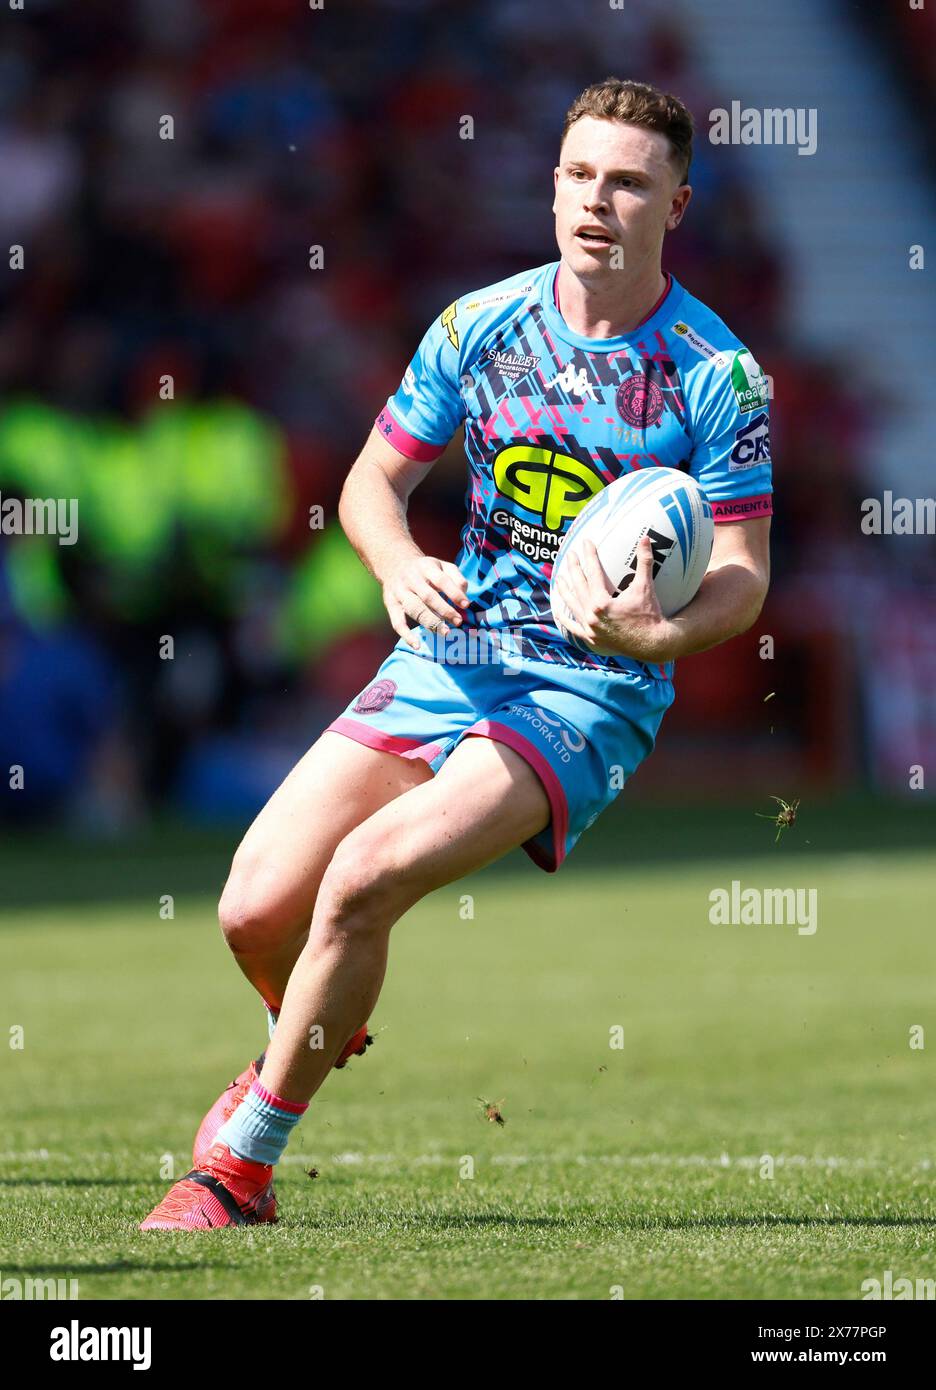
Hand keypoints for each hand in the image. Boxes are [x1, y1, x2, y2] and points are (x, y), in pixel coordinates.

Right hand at [381, 551, 468, 649]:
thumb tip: (464, 597)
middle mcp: (411, 579)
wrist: (394, 564)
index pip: (441, 580)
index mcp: (426, 567)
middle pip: (428, 596)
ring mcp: (399, 592)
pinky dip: (406, 635)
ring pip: (415, 609)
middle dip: (444, 610)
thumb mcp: (441, 565)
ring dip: (430, 623)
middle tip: (458, 622)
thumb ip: (456, 577)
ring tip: (445, 632)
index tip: (466, 605)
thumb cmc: (425, 569)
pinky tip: (417, 645)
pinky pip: (397, 622)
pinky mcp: (390, 604)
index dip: (454, 593)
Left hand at [554, 536, 674, 660]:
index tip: (586, 542)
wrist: (653, 644)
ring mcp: (589, 629)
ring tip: (559, 578)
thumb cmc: (650, 615)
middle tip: (570, 554)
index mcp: (602, 602)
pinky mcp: (591, 639)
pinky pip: (573, 628)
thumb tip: (645, 538)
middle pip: (578, 586)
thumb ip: (644, 561)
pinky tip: (558, 610)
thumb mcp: (646, 587)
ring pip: (571, 605)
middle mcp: (591, 616)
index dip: (589, 555)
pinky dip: (565, 619)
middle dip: (573, 568)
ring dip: (564, 590)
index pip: (592, 573)